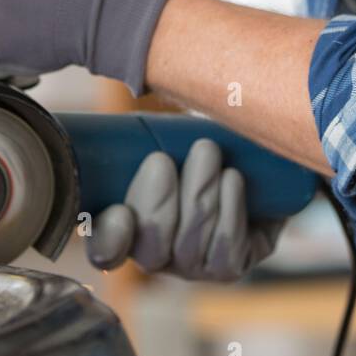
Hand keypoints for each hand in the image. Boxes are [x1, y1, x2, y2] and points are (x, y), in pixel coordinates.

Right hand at [85, 138, 286, 280]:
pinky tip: (233, 179)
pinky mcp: (230, 266)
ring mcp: (192, 265)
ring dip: (198, 195)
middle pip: (148, 248)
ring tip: (207, 152)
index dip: (109, 241)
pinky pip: (226, 252)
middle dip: (155, 203)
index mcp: (124, 224)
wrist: (250, 151)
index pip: (105, 248)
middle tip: (162, 159)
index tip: (119, 212)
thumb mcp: (159, 130)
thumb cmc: (192, 139)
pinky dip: (230, 211)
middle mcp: (156, 254)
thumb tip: (123, 89)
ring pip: (189, 245)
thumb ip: (133, 128)